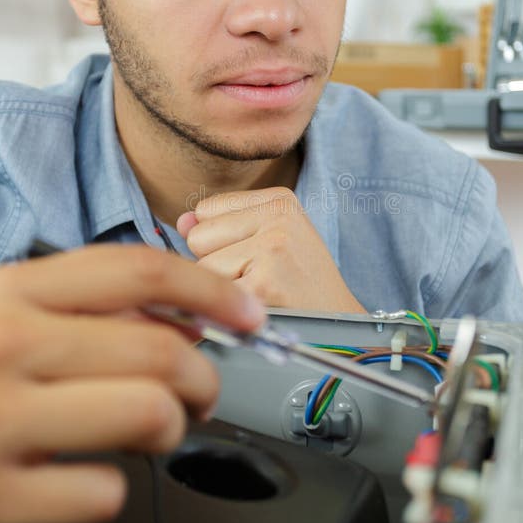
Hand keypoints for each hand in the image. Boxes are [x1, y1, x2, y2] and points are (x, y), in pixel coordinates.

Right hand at [0, 244, 263, 522]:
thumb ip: (75, 306)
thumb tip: (179, 318)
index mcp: (11, 292)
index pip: (137, 272)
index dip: (209, 289)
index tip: (247, 314)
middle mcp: (10, 346)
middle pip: (160, 348)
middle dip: (205, 375)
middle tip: (201, 390)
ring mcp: (2, 420)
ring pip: (148, 413)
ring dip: (170, 427)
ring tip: (152, 430)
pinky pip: (101, 491)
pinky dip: (109, 487)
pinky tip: (82, 478)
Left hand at [177, 187, 365, 311]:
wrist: (340, 323)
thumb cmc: (300, 283)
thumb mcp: (269, 238)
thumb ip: (221, 225)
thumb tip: (182, 222)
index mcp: (278, 199)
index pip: (205, 210)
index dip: (220, 241)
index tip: (256, 255)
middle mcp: (277, 216)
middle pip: (197, 237)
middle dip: (218, 264)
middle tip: (259, 276)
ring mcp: (272, 247)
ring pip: (201, 268)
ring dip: (223, 288)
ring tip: (260, 291)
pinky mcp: (264, 283)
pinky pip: (212, 294)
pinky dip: (226, 310)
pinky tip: (258, 307)